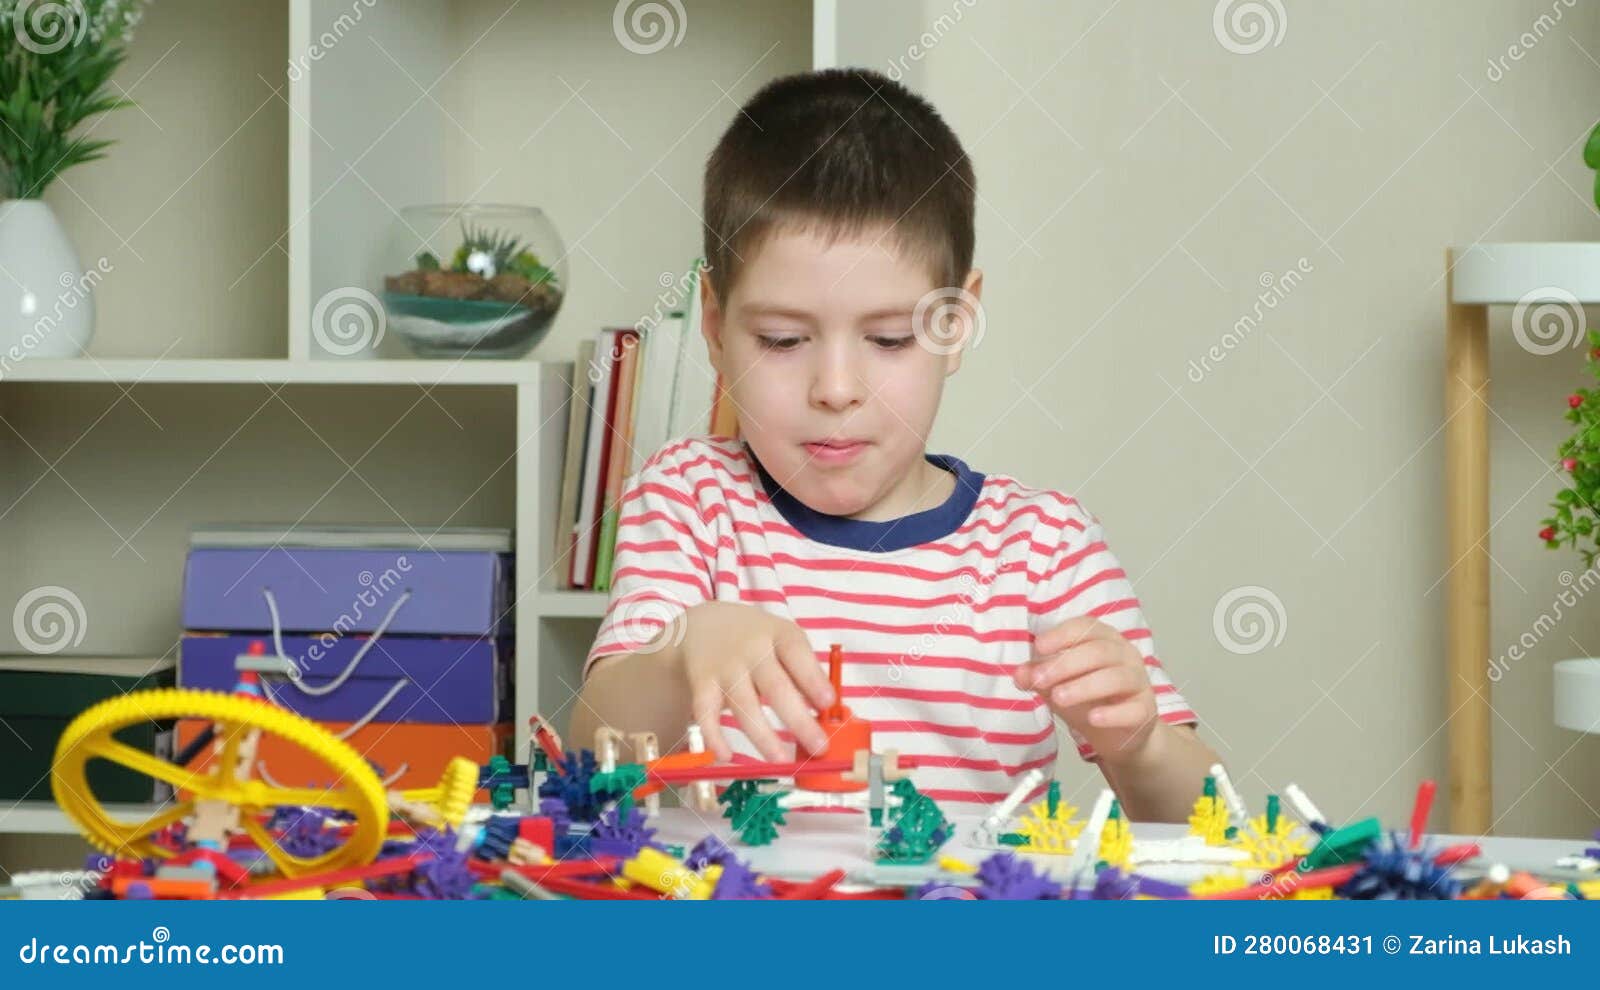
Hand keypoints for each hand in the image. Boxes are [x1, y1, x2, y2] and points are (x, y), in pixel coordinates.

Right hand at [671, 601, 833, 762]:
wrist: (704, 624)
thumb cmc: (757, 639)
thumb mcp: (783, 641)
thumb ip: (803, 672)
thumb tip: (827, 713)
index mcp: (778, 635)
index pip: (797, 654)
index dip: (813, 678)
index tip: (829, 703)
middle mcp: (751, 650)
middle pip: (775, 687)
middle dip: (799, 720)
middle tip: (818, 747)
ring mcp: (725, 667)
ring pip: (744, 706)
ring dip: (764, 737)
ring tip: (781, 761)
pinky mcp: (702, 683)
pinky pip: (705, 713)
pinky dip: (714, 737)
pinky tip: (726, 756)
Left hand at [1012, 615, 1158, 760]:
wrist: (1118, 734)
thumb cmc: (1088, 699)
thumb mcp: (1058, 685)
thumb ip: (1039, 677)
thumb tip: (1018, 674)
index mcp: (1104, 639)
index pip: (1086, 627)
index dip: (1062, 634)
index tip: (1039, 647)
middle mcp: (1125, 655)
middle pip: (1098, 651)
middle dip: (1065, 664)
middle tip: (1040, 680)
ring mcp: (1139, 682)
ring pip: (1115, 677)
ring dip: (1084, 686)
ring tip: (1058, 698)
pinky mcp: (1145, 711)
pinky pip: (1133, 709)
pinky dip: (1112, 713)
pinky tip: (1093, 718)